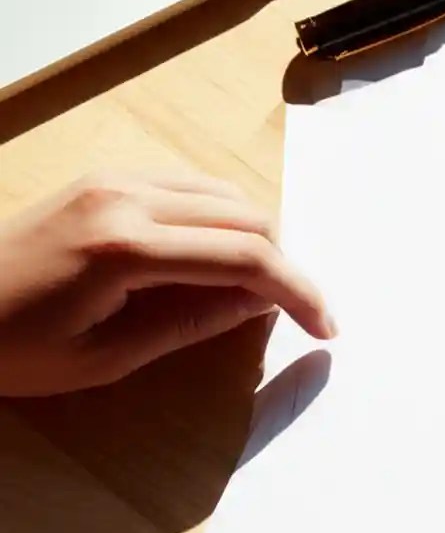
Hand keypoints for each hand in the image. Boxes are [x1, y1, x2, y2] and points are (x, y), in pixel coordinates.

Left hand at [0, 172, 335, 396]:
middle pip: (246, 215)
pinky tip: (216, 255)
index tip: (325, 326)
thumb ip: (193, 322)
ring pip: (225, 193)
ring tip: (255, 287)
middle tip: (293, 312)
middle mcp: (127, 196)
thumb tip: (262, 303)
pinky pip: (193, 185)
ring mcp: (118, 177)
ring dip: (256, 237)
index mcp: (124, 247)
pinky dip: (222, 217)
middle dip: (282, 264)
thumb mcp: (105, 357)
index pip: (244, 257)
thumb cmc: (11, 348)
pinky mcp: (110, 175)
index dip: (296, 291)